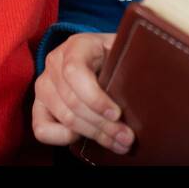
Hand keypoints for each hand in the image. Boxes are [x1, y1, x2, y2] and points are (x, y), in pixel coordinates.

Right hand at [32, 32, 134, 153]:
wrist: (100, 59)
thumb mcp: (123, 51)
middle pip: (73, 101)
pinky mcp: (39, 106)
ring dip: (93, 134)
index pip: (75, 72)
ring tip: (118, 142)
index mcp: (76, 45)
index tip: (117, 114)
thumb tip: (149, 77)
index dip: (95, 97)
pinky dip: (63, 138)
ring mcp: (44, 84)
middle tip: (126, 137)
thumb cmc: (114, 57)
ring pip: (65, 117)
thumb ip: (131, 59)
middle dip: (102, 124)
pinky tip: (85, 138)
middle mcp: (55, 62)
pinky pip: (42, 128)